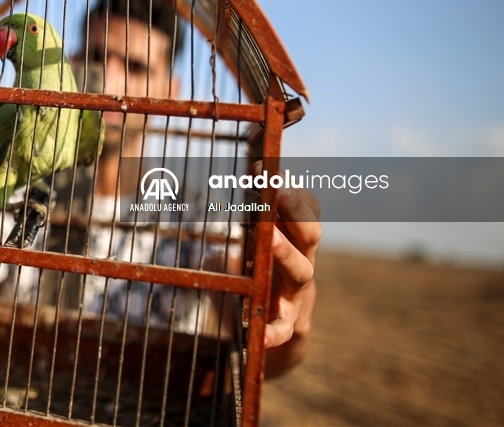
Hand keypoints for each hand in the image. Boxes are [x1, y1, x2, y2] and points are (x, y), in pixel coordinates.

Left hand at [259, 162, 320, 377]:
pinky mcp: (287, 327)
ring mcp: (297, 295)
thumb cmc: (260, 281)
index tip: (263, 165)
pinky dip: (274, 329)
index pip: (304, 207)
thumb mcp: (251, 250)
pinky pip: (283, 328)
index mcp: (294, 241)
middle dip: (295, 209)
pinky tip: (260, 331)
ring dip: (285, 253)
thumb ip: (238, 228)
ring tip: (270, 237)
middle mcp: (302, 263)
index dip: (287, 185)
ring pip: (302, 272)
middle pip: (311, 232)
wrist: (275, 337)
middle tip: (277, 188)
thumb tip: (192, 196)